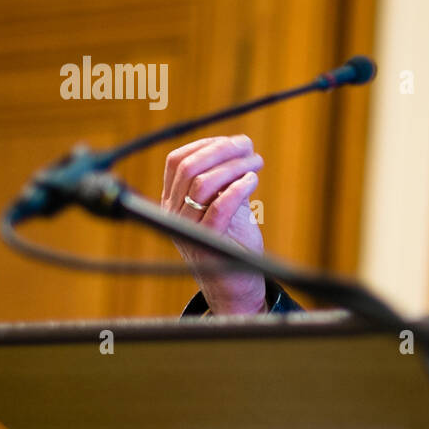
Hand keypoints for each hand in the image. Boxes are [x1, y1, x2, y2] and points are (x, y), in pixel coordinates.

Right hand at [161, 134, 266, 314]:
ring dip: (233, 166)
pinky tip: (252, 180)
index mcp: (173, 202)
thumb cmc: (233, 243)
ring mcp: (187, 230)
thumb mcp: (228, 206)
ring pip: (202, 184)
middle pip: (188, 167)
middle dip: (221, 150)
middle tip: (248, 146)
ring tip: (256, 162)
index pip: (177, 161)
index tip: (234, 142)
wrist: (235, 286)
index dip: (205, 144)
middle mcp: (173, 214)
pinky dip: (237, 189)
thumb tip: (240, 147)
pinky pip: (218, 209)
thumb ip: (226, 181)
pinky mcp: (206, 244)